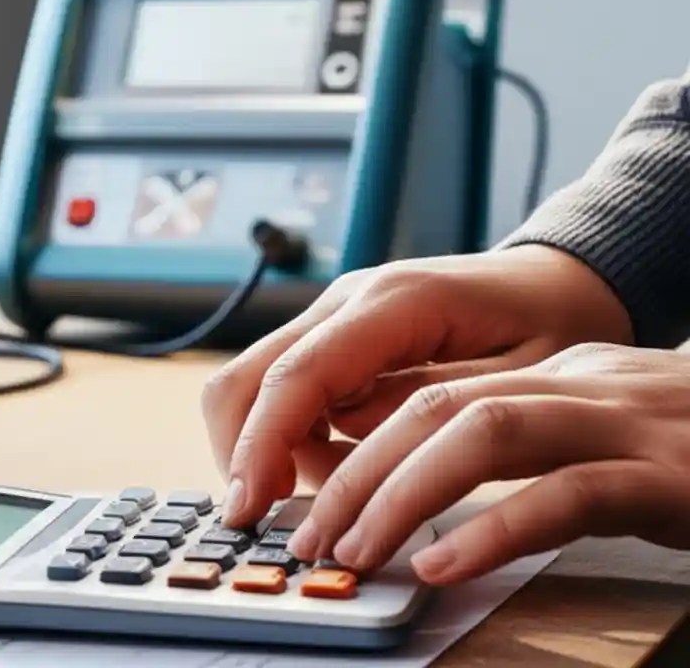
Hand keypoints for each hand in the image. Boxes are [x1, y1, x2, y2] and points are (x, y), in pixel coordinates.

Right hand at [202, 245, 632, 527]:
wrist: (556, 282)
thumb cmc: (551, 326)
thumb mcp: (521, 380)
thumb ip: (431, 408)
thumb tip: (348, 440)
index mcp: (394, 302)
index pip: (295, 375)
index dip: (261, 445)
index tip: (249, 509)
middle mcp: (346, 301)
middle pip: (246, 376)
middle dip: (242, 453)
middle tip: (268, 517)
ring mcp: (333, 316)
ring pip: (254, 386)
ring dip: (269, 450)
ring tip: (333, 495)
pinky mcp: (332, 337)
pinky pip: (285, 392)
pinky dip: (292, 439)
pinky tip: (340, 467)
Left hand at [288, 343, 689, 583]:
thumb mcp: (597, 436)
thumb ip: (518, 447)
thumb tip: (413, 484)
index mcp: (555, 376)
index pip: (426, 393)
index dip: (355, 444)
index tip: (308, 497)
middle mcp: (580, 386)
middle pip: (435, 408)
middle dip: (356, 472)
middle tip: (311, 535)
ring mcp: (627, 426)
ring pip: (483, 434)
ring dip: (401, 494)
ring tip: (355, 550)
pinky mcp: (668, 478)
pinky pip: (565, 497)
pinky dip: (493, 529)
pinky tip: (444, 565)